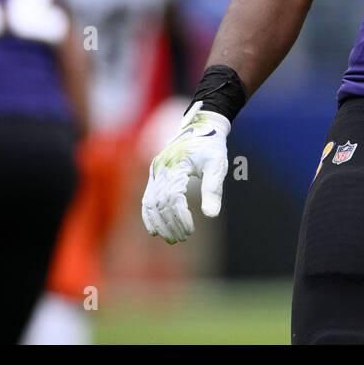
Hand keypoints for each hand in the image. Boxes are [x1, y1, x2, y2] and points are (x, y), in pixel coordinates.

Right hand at [141, 102, 230, 243]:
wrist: (201, 126)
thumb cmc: (211, 146)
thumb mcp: (217, 165)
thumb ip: (213, 189)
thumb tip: (211, 215)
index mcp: (176, 165)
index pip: (173, 197)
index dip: (180, 216)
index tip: (190, 230)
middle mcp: (161, 168)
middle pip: (159, 203)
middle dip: (170, 223)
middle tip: (182, 237)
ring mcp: (155, 171)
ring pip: (150, 203)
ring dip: (159, 222)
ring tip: (172, 238)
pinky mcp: (155, 174)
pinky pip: (146, 198)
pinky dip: (149, 215)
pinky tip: (155, 229)